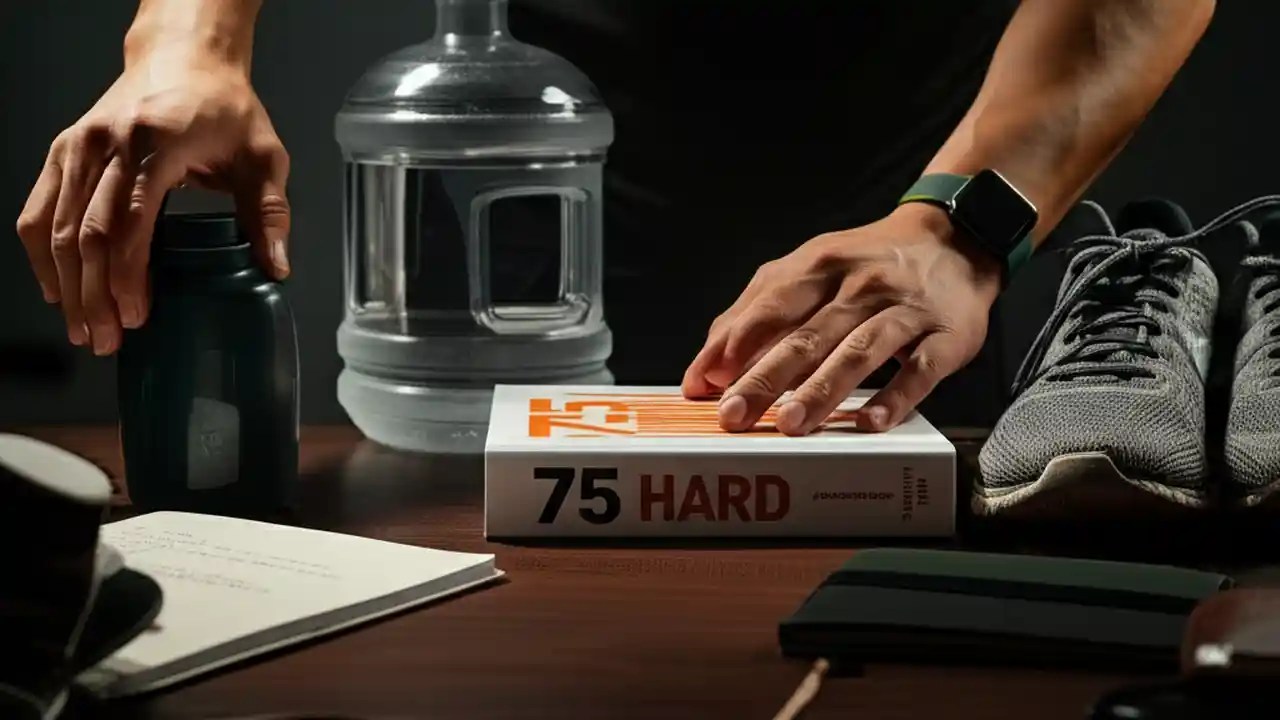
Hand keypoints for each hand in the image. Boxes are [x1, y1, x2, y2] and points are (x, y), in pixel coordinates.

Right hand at [15, 47, 288, 354]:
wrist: (184, 57)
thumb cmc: (224, 108)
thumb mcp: (262, 156)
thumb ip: (269, 212)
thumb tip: (276, 268)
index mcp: (155, 144)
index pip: (128, 222)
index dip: (126, 277)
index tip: (135, 318)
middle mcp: (106, 143)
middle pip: (85, 233)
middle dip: (93, 295)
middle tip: (106, 342)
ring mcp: (77, 146)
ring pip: (55, 227)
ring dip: (66, 285)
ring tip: (84, 330)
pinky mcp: (63, 151)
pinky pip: (40, 209)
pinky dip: (44, 253)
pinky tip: (58, 290)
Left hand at [681, 203, 1001, 434]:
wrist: (956, 238)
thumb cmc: (868, 264)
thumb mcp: (811, 268)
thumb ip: (758, 310)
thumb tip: (707, 366)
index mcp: (820, 266)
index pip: (771, 306)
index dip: (736, 345)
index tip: (705, 383)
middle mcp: (860, 285)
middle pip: (807, 335)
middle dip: (766, 378)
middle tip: (734, 415)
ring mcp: (904, 310)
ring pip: (858, 351)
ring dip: (822, 389)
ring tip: (790, 423)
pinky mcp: (946, 336)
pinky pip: (919, 370)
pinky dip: (896, 397)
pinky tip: (871, 422)